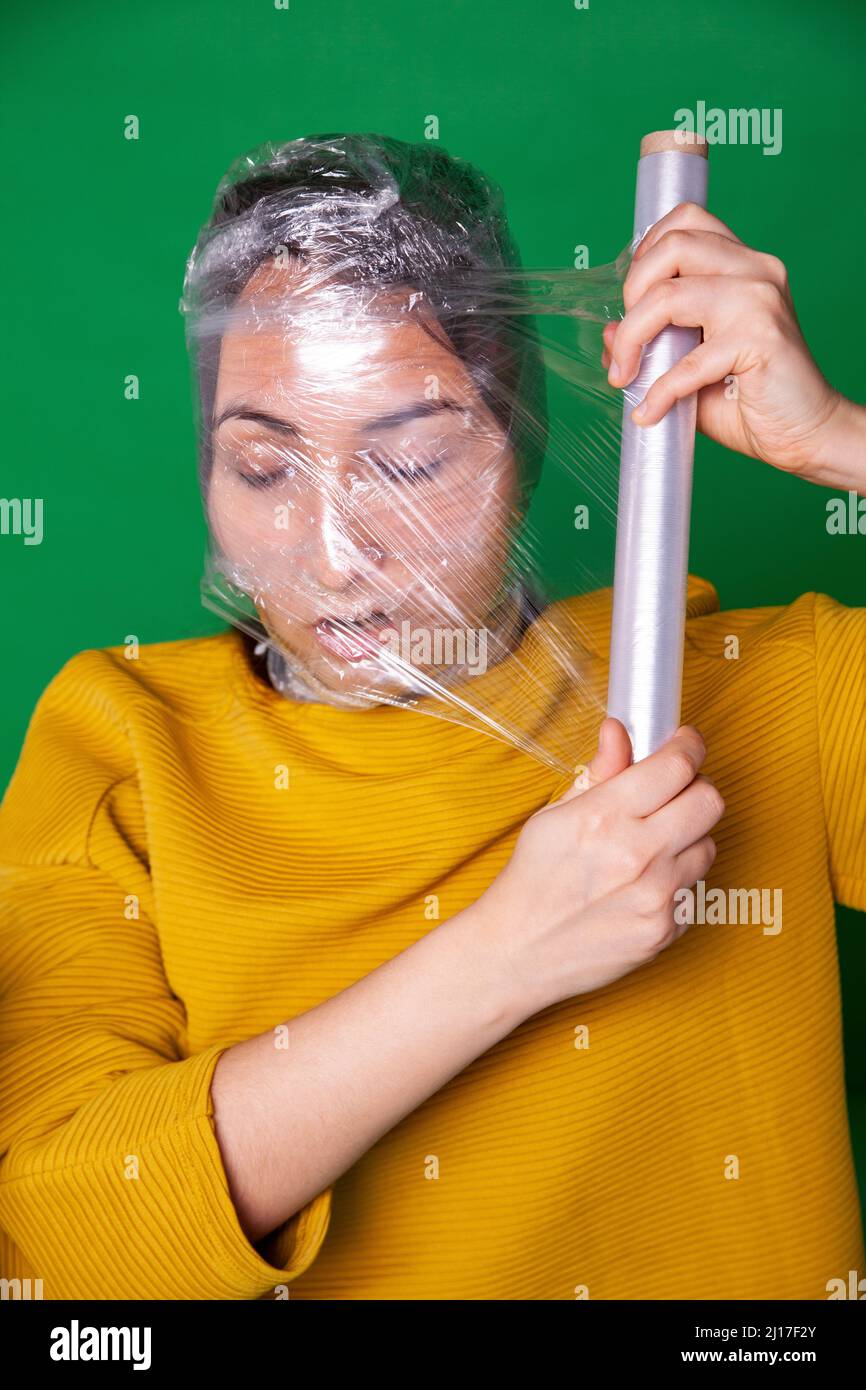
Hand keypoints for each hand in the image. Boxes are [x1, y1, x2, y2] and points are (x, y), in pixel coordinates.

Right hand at [471, 719, 723, 1016]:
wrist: (519, 951)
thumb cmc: (534, 879)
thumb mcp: (554, 815)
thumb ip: (599, 770)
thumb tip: (620, 729)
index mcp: (603, 817)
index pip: (677, 766)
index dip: (689, 745)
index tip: (685, 742)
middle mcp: (636, 855)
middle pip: (709, 800)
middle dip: (696, 786)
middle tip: (675, 789)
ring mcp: (656, 896)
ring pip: (709, 843)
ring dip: (688, 836)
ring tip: (652, 844)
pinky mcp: (666, 929)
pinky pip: (695, 888)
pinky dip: (677, 879)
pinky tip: (644, 883)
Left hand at [601, 202, 865, 491]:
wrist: (804, 432)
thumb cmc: (748, 399)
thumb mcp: (688, 367)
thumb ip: (653, 346)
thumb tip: (607, 334)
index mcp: (742, 264)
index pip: (686, 221)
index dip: (646, 253)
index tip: (631, 300)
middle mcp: (755, 270)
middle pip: (673, 246)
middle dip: (631, 292)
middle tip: (625, 340)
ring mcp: (759, 300)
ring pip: (669, 295)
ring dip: (632, 337)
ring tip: (626, 376)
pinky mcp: (760, 339)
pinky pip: (688, 362)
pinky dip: (659, 392)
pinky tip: (648, 412)